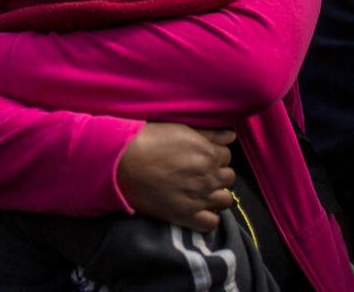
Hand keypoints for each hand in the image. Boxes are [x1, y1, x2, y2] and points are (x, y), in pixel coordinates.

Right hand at [117, 123, 235, 231]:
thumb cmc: (148, 140)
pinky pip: (211, 222)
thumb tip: (231, 136)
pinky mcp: (185, 215)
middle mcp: (208, 177)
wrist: (122, 162)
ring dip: (216, 194)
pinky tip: (197, 207)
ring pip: (225, 200)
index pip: (226, 156)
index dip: (214, 155)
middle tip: (198, 172)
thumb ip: (210, 133)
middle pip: (228, 177)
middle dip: (216, 174)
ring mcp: (199, 198)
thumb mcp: (180, 129)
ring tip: (199, 190)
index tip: (200, 156)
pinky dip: (208, 216)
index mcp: (208, 154)